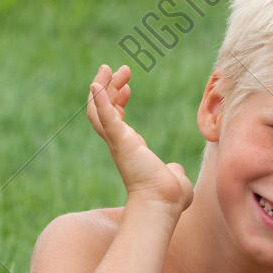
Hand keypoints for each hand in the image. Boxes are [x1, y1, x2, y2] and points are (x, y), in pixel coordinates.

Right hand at [86, 64, 193, 212]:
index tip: (128, 87)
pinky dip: (100, 101)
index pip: (117, 119)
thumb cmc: (169, 196)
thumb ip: (172, 169)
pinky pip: (105, 118)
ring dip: (103, 87)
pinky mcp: (121, 142)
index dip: (119, 101)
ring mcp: (118, 143)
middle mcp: (120, 144)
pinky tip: (97, 84)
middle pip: (104, 110)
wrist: (164, 204)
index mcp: (130, 148)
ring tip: (109, 68)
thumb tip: (175, 169)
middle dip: (109, 87)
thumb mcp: (173, 176)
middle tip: (116, 69)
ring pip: (99, 110)